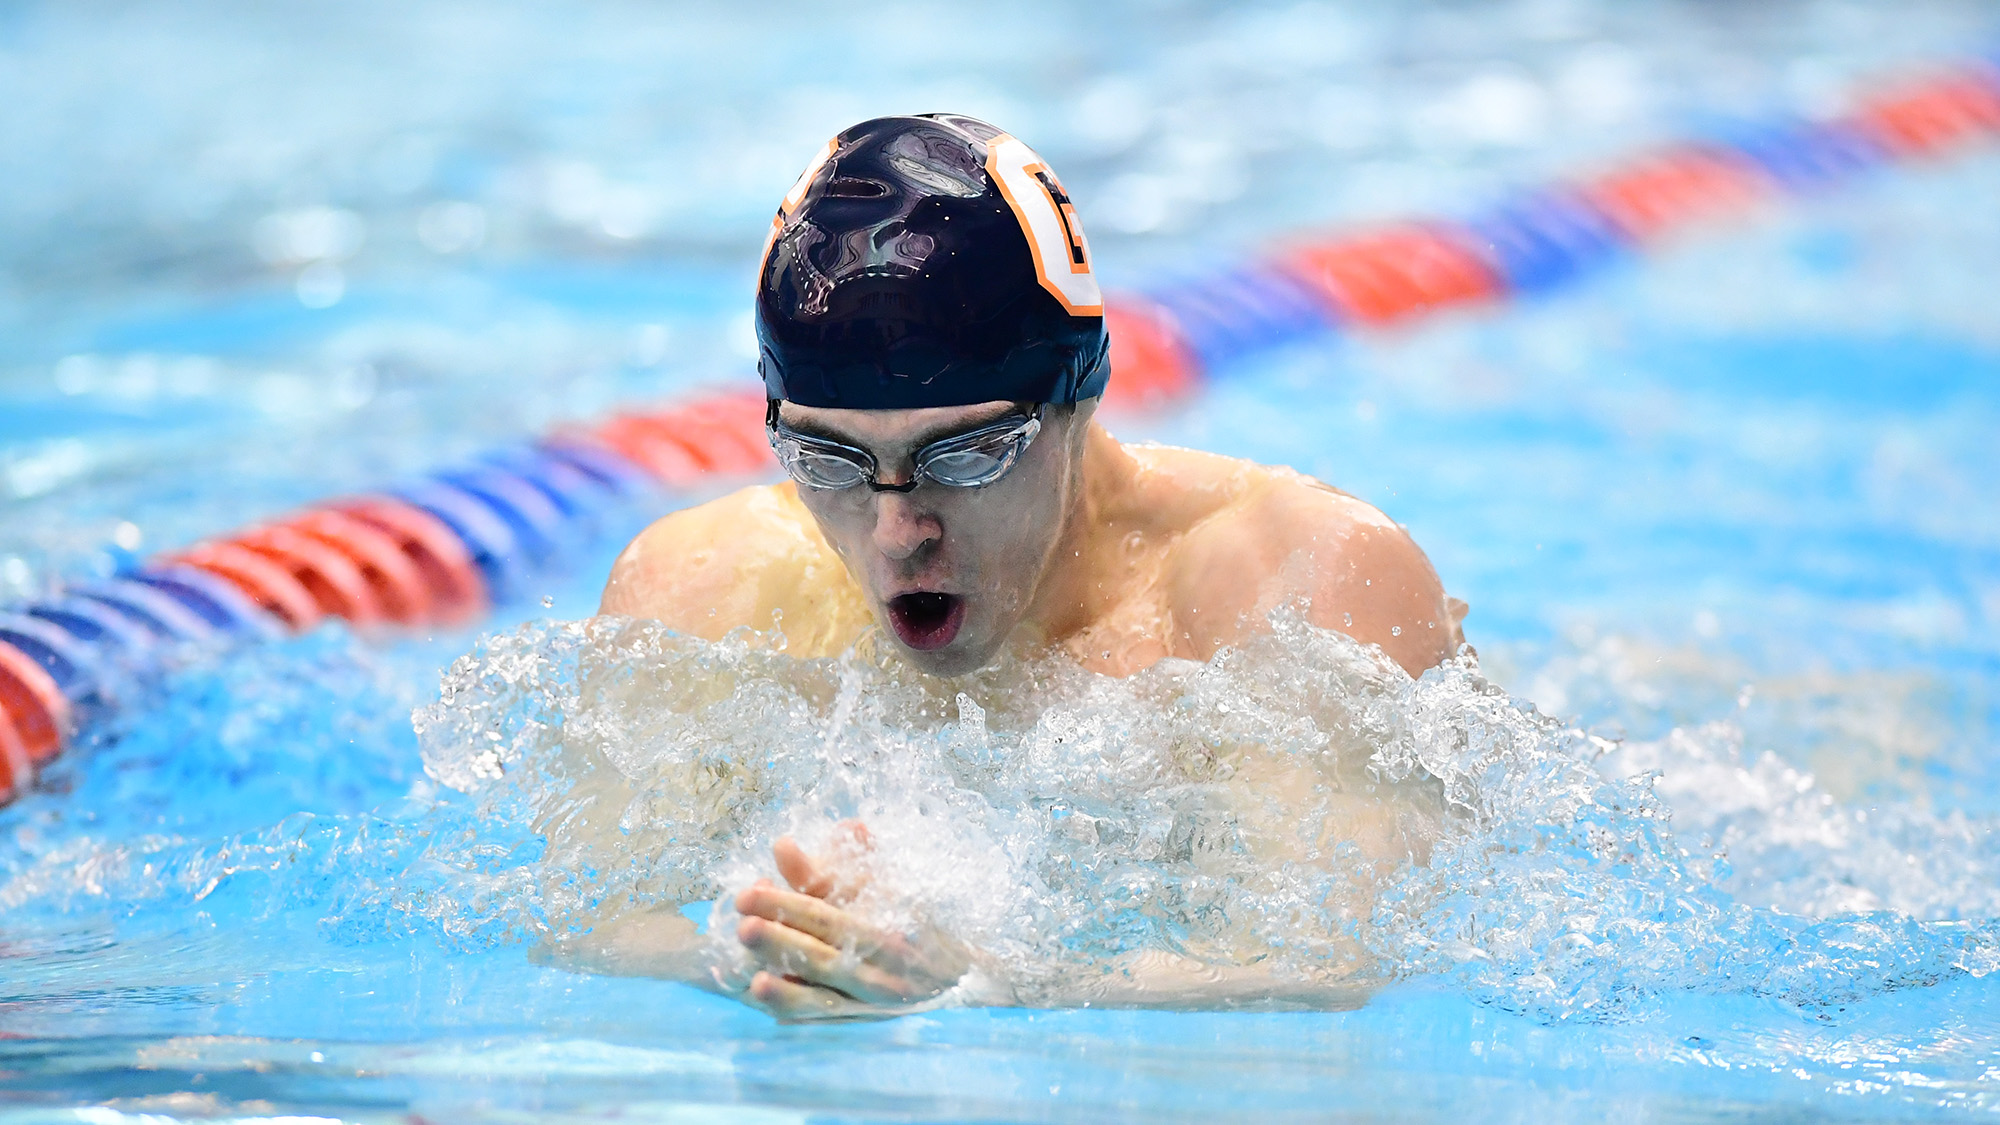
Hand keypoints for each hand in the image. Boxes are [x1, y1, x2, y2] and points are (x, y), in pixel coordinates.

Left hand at [719, 821, 970, 1020]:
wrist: (962, 977)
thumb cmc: (921, 925)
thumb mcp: (894, 888)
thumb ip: (855, 864)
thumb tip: (835, 829)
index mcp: (884, 927)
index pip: (828, 914)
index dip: (788, 903)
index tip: (752, 890)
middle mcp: (878, 966)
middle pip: (821, 954)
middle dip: (780, 941)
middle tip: (741, 925)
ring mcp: (870, 999)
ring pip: (823, 995)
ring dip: (787, 989)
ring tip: (753, 981)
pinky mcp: (863, 1020)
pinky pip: (826, 1021)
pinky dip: (799, 1014)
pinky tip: (771, 1006)